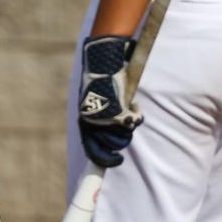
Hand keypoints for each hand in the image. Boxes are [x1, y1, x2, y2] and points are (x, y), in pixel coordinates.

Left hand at [77, 36, 141, 167]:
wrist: (102, 60)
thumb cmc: (100, 78)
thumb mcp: (96, 102)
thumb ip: (103, 118)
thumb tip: (116, 131)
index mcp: (84, 120)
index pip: (92, 151)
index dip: (106, 160)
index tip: (118, 161)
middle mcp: (91, 123)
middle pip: (114, 146)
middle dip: (124, 139)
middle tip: (127, 125)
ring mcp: (104, 119)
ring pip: (124, 136)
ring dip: (130, 126)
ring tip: (130, 109)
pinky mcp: (117, 112)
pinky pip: (133, 122)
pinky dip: (137, 113)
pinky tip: (135, 103)